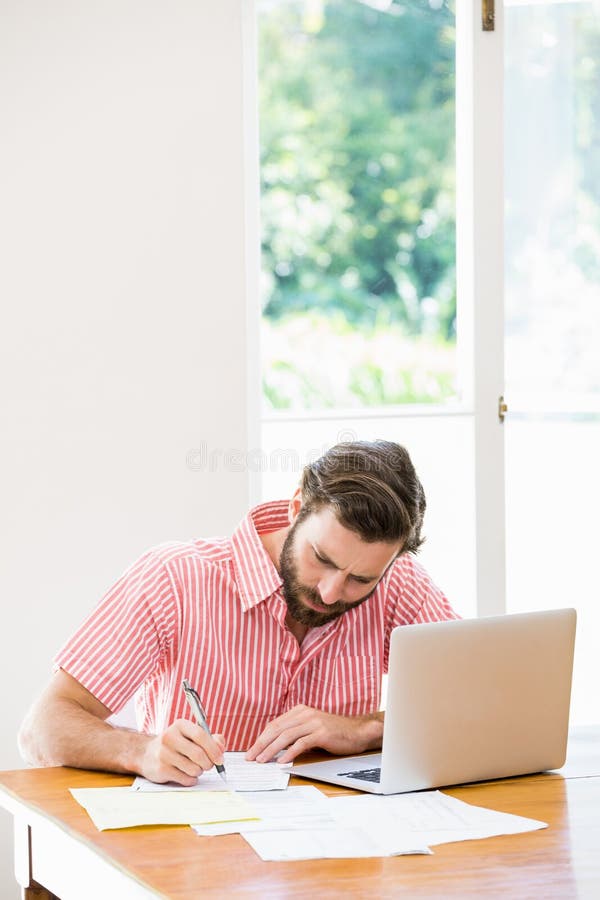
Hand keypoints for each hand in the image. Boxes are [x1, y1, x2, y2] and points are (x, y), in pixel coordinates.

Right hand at [140, 719, 225, 784]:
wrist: (147, 754)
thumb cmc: (176, 744)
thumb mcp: (190, 736)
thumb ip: (210, 739)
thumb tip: (221, 747)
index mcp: (180, 725)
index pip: (200, 735)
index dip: (213, 748)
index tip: (220, 759)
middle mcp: (170, 737)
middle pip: (198, 754)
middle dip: (208, 763)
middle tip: (209, 766)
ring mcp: (164, 753)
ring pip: (193, 768)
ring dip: (199, 772)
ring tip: (194, 768)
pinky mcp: (161, 769)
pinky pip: (186, 779)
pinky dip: (191, 779)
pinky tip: (186, 774)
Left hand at [245, 705, 382, 764]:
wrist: (357, 731)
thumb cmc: (333, 732)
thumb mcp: (310, 729)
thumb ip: (294, 733)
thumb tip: (274, 747)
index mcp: (299, 711)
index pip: (274, 724)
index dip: (261, 738)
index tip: (252, 751)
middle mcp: (305, 713)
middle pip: (276, 729)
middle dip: (261, 744)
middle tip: (251, 757)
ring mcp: (313, 722)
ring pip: (286, 736)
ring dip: (271, 749)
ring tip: (262, 760)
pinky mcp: (322, 733)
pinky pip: (301, 743)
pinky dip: (289, 753)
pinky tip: (282, 761)